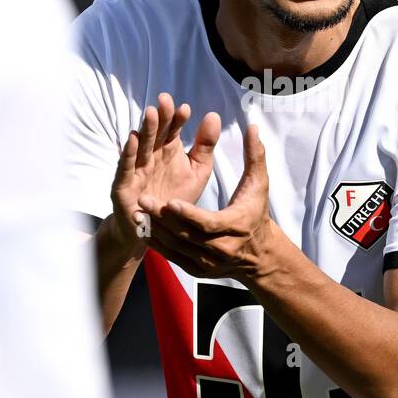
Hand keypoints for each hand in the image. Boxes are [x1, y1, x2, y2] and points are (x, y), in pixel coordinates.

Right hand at [110, 93, 220, 257]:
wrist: (157, 233)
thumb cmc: (177, 199)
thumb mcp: (197, 171)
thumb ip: (205, 146)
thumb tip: (214, 115)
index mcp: (169, 150)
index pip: (173, 130)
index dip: (178, 119)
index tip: (186, 109)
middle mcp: (152, 156)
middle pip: (156, 134)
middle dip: (161, 118)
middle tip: (166, 100)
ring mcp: (137, 169)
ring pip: (141, 146)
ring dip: (145, 130)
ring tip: (151, 113)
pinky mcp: (124, 185)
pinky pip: (126, 167)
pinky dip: (129, 153)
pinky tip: (133, 138)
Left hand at [141, 123, 277, 281]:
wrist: (258, 253)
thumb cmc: (256, 212)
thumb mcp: (258, 184)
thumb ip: (255, 156)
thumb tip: (252, 127)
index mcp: (236, 227)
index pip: (208, 224)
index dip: (188, 214)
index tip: (170, 201)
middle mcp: (221, 249)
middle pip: (187, 235)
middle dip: (164, 218)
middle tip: (143, 200)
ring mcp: (208, 262)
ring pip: (177, 247)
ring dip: (156, 230)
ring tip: (139, 212)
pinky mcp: (197, 269)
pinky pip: (173, 257)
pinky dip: (158, 244)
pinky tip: (144, 228)